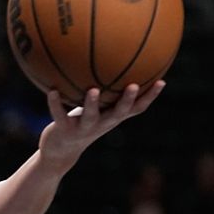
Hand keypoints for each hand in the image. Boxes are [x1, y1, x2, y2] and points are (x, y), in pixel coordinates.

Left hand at [37, 82, 165, 172]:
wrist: (61, 150)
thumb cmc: (83, 122)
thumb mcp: (98, 108)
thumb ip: (107, 91)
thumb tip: (115, 62)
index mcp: (112, 117)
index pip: (136, 109)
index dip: (150, 97)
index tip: (162, 81)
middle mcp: (102, 123)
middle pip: (118, 113)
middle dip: (127, 100)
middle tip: (134, 85)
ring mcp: (84, 128)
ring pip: (91, 116)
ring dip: (92, 104)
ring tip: (93, 90)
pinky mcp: (64, 130)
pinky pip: (59, 115)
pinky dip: (55, 103)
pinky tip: (52, 90)